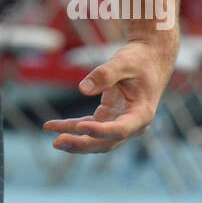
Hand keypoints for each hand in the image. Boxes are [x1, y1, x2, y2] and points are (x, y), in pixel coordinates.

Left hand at [42, 38, 175, 153]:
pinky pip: (88, 126)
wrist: (149, 58)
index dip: (101, 131)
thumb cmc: (139, 60)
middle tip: (58, 143)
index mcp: (142, 114)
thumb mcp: (123, 62)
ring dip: (75, 140)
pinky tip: (51, 126)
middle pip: (106, 142)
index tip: (81, 128)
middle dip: (82, 144)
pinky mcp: (109, 117)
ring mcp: (120, 122)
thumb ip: (105, 74)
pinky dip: (70, 127)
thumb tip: (82, 89)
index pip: (120, 129)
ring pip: (96, 139)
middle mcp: (133, 124)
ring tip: (54, 141)